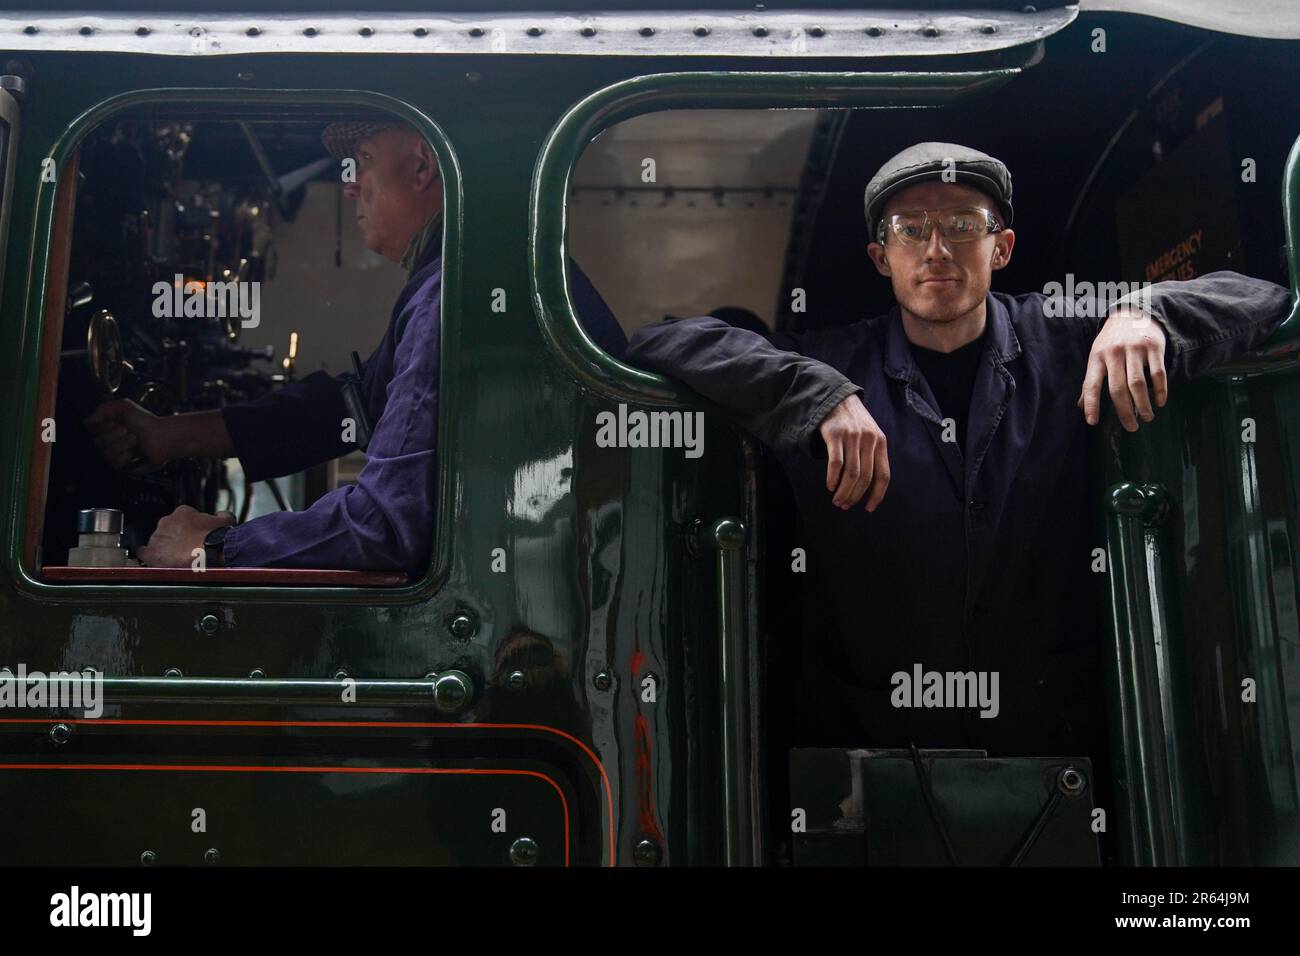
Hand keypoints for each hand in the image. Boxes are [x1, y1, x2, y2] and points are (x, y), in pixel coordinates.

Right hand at [84, 399, 170, 470]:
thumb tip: (88, 421)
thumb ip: (102, 409)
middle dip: (114, 434)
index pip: (91, 429)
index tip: (113, 421)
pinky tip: (134, 451)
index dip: (101, 425)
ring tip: (134, 439)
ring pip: (105, 453)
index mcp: (107, 426)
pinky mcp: (123, 464)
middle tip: (128, 430)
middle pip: (97, 442)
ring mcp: (116, 452)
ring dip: (122, 444)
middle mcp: (109, 439)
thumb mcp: (123, 406)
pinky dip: (126, 455)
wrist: (162, 436)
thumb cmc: (145, 421)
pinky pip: (115, 463)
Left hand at [138, 506, 234, 568]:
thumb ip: (222, 515)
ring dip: (165, 548)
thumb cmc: (218, 538)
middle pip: (168, 529)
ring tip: (176, 558)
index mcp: (183, 512)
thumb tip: (221, 515)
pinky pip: (143, 553)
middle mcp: (167, 522)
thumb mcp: (226, 520)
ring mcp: (158, 537)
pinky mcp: (152, 552)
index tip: (193, 535)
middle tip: (186, 548)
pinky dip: (147, 556)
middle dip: (176, 538)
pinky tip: (154, 560)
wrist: (210, 551)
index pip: (182, 518)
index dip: (188, 528)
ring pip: (158, 541)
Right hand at [818, 394, 889, 510]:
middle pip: (865, 478)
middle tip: (845, 505)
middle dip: (855, 496)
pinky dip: (832, 478)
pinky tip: (829, 486)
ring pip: (851, 474)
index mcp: (881, 442)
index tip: (869, 508)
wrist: (837, 398)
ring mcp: (852, 437)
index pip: (883, 475)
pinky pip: (836, 463)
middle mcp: (869, 440)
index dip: (877, 495)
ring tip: (837, 500)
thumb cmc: (853, 422)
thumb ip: (873, 455)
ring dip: (843, 491)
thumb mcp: (870, 434)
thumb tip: (870, 486)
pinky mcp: (835, 434)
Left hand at [1078, 308, 1167, 431]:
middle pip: (1117, 389)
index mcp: (1096, 357)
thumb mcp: (1097, 356)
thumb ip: (1091, 380)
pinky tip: (1160, 403)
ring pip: (1138, 384)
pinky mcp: (1153, 346)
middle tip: (1131, 427)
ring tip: (1147, 418)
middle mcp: (1114, 353)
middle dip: (1124, 412)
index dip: (1091, 404)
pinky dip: (1160, 391)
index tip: (1092, 422)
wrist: (1134, 312)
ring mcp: (1134, 349)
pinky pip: (1158, 374)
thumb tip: (1081, 406)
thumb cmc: (1112, 341)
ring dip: (1143, 405)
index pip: (1091, 385)